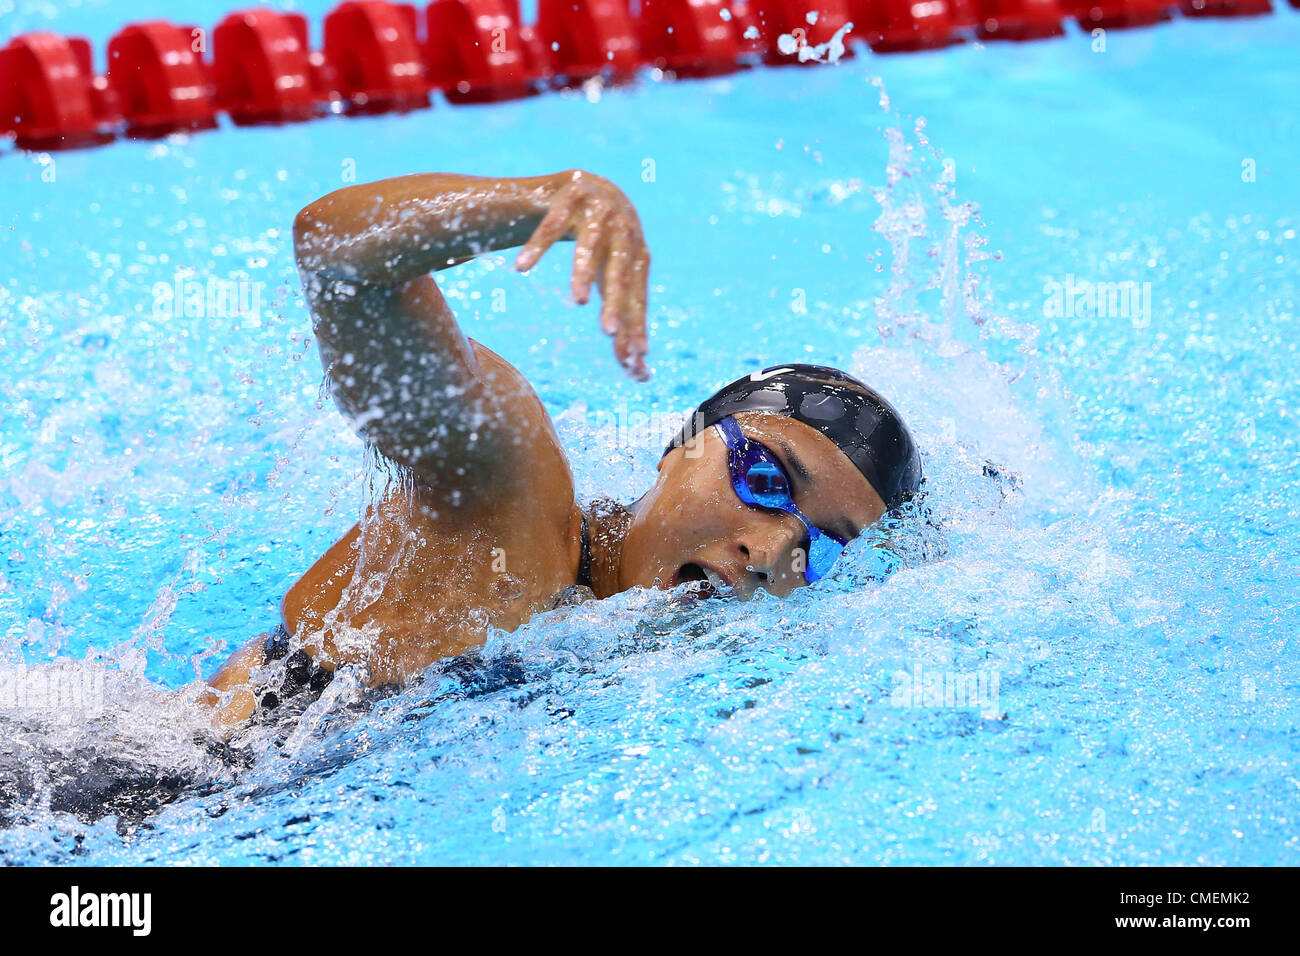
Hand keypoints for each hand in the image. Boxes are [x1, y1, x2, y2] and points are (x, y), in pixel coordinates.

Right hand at [515, 170, 650, 380]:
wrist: (585, 184)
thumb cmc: (604, 245)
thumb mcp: (614, 279)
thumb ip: (625, 321)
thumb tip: (640, 373)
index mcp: (638, 255)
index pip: (638, 296)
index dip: (637, 325)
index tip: (634, 356)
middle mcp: (625, 230)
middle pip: (621, 272)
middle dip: (617, 303)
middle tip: (609, 332)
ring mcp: (599, 209)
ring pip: (591, 245)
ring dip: (585, 272)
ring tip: (578, 300)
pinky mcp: (570, 193)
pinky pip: (552, 224)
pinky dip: (538, 245)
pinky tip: (522, 269)